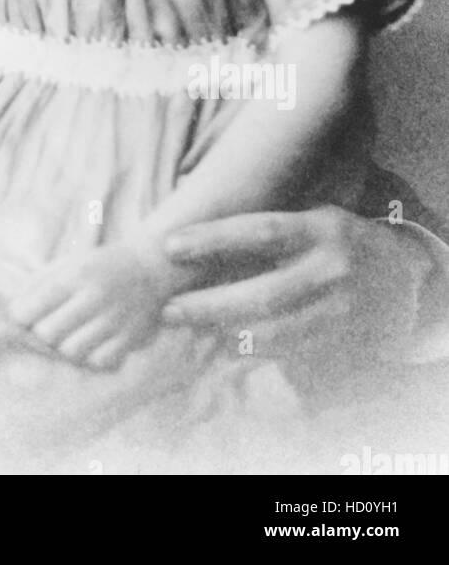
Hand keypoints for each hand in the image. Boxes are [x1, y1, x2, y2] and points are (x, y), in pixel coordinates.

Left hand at [9, 236, 179, 371]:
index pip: (30, 309)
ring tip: (71, 334)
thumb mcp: (68, 263)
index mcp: (75, 275)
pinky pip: (99, 362)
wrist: (151, 266)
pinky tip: (92, 343)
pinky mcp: (131, 338)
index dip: (21, 316)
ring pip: (71, 352)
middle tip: (49, 325)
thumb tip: (9, 309)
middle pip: (48, 334)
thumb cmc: (100, 266)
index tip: (24, 314)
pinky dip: (91, 357)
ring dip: (65, 347)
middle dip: (42, 333)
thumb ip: (37, 283)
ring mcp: (115, 320)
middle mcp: (95, 297)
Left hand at [160, 207, 434, 361]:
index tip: (169, 246)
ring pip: (276, 333)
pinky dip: (258, 353)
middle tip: (171, 308)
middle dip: (209, 305)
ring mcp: (341, 313)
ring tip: (195, 330)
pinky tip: (230, 348)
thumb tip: (200, 233)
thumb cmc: (341, 240)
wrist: (405, 274)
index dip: (212, 239)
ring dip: (228, 334)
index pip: (260, 232)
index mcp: (321, 229)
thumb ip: (269, 228)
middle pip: (262, 294)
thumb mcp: (313, 219)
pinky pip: (294, 355)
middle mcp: (332, 271)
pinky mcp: (346, 344)